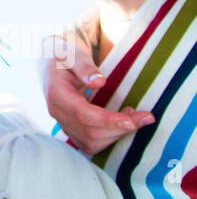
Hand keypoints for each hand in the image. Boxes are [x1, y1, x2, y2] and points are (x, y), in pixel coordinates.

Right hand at [41, 41, 153, 156]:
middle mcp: (57, 113)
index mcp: (56, 94)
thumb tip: (99, 82)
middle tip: (146, 117)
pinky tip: (123, 124)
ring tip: (136, 118)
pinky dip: (110, 138)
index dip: (108, 120)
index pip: (83, 114)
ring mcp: (63, 124)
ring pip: (92, 143)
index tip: (132, 120)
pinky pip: (91, 144)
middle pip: (90, 132)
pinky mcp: (71, 130)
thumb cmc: (65, 57)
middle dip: (120, 128)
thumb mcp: (73, 54)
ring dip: (117, 134)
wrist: (52, 65)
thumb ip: (84, 66)